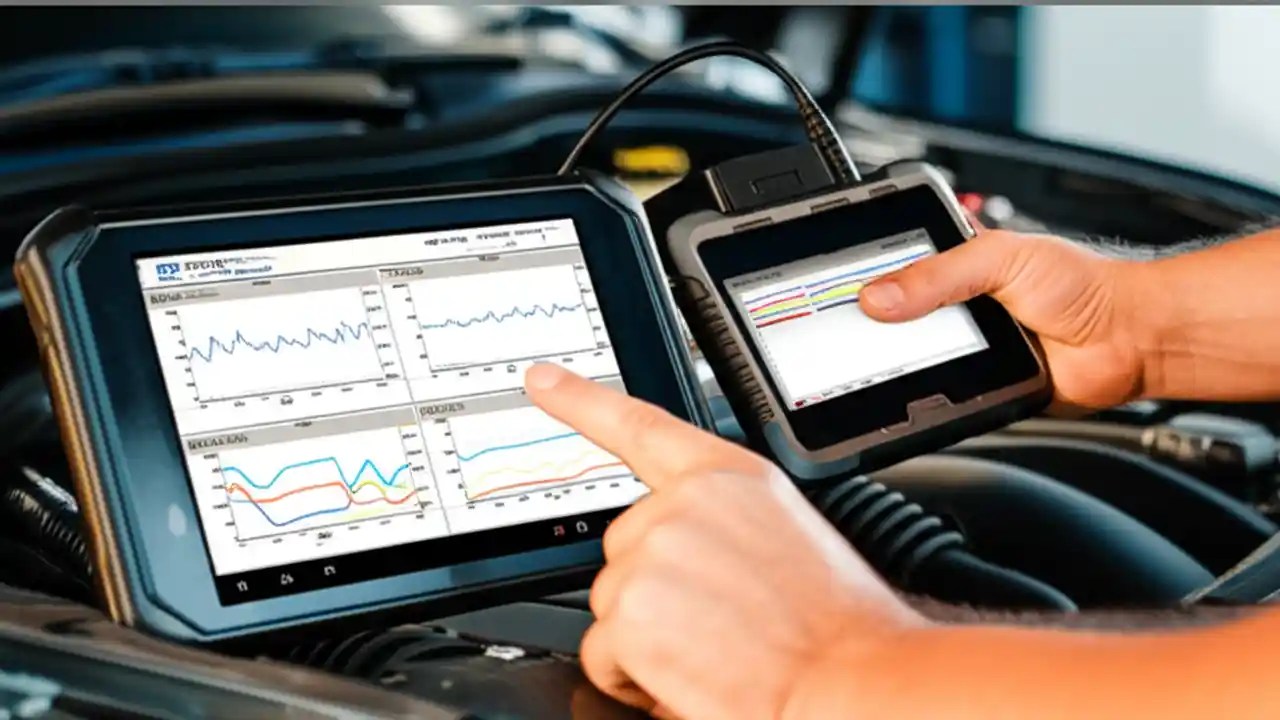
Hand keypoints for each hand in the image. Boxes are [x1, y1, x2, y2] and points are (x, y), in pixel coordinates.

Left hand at [525, 363, 926, 719]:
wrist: (850, 681)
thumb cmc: (835, 625)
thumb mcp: (785, 538)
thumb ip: (724, 523)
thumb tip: (688, 550)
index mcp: (728, 478)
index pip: (641, 426)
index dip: (581, 401)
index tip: (541, 381)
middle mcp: (683, 504)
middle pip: (624, 548)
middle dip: (654, 593)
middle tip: (720, 624)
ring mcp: (652, 552)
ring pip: (614, 606)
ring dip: (649, 640)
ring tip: (719, 653)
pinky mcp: (631, 609)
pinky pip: (603, 655)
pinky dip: (638, 680)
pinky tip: (693, 678)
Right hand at [859, 228, 1155, 412]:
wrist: (1129, 341)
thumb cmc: (1083, 284)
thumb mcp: (1002, 259)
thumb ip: (938, 275)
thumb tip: (879, 297)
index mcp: (953, 263)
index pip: (890, 267)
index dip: (859, 276)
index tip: (828, 285)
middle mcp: (951, 306)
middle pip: (890, 319)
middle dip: (868, 327)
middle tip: (844, 330)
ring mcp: (960, 349)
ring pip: (906, 361)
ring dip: (893, 364)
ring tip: (869, 361)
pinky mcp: (971, 389)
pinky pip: (934, 397)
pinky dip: (922, 397)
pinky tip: (910, 390)